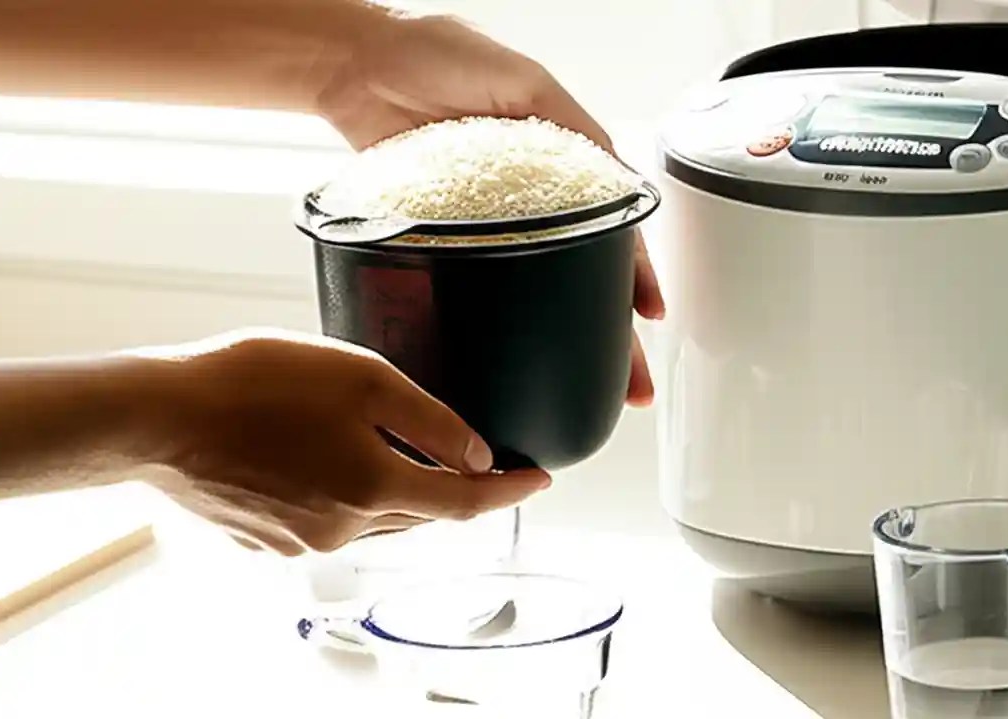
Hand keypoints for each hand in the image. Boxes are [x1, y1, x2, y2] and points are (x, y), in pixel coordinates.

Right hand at [138, 328, 550, 555]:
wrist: (157, 418)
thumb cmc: (253, 384)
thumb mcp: (362, 378)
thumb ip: (430, 420)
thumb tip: (478, 456)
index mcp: (374, 490)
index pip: (468, 504)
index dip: (511, 491)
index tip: (539, 479)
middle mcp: (343, 530)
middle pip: (422, 515)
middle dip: (453, 488)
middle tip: (473, 456)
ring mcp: (301, 542)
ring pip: (375, 522)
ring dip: (400, 492)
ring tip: (399, 450)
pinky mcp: (265, 539)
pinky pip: (327, 521)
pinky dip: (345, 495)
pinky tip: (325, 457)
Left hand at [318, 11, 664, 404]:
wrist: (357, 61)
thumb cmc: (438, 50)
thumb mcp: (522, 81)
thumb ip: (571, 126)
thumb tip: (619, 176)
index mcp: (560, 158)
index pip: (612, 226)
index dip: (634, 272)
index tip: (650, 313)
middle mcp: (530, 192)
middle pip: (582, 269)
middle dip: (609, 325)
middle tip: (629, 379)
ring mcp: (488, 214)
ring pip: (537, 282)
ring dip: (563, 328)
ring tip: (584, 378)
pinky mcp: (445, 226)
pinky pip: (482, 275)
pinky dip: (501, 310)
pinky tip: (517, 342)